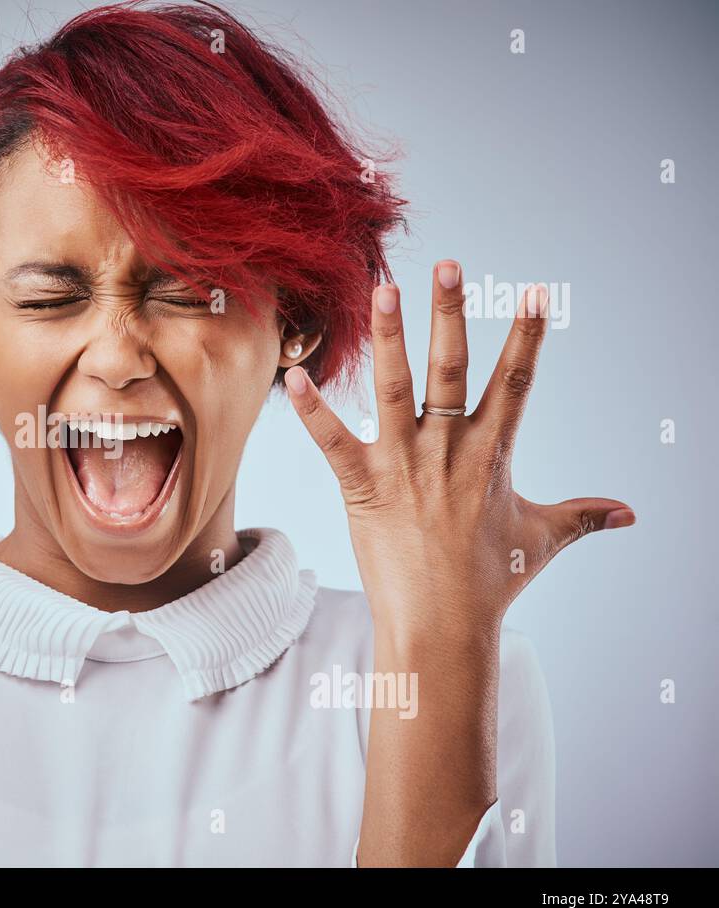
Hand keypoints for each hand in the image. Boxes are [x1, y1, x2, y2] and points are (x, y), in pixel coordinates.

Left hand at [285, 260, 633, 637]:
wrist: (443, 628)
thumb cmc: (490, 584)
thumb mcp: (541, 540)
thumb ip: (582, 515)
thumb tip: (628, 513)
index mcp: (491, 454)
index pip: (515, 382)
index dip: (526, 336)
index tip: (534, 292)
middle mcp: (448, 450)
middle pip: (452, 368)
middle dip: (450, 314)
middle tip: (447, 264)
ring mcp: (404, 466)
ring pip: (395, 388)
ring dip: (389, 337)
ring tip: (383, 288)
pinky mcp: (363, 487)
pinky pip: (332, 441)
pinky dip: (312, 410)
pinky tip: (295, 375)